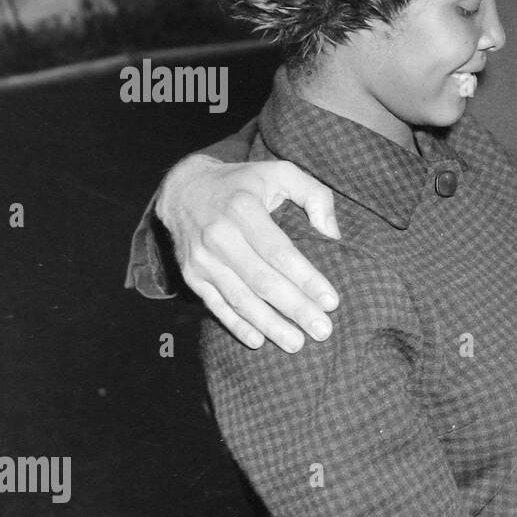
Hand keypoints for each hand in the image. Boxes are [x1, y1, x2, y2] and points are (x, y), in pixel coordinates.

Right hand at [158, 153, 340, 351]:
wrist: (183, 188)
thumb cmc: (244, 182)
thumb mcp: (280, 172)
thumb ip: (314, 195)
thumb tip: (332, 233)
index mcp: (243, 209)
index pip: (280, 252)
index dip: (306, 279)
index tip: (331, 302)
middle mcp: (219, 235)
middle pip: (262, 281)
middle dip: (295, 309)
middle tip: (323, 331)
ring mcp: (202, 258)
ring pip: (240, 298)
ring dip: (269, 325)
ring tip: (297, 343)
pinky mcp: (193, 275)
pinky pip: (216, 305)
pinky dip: (236, 325)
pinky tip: (258, 341)